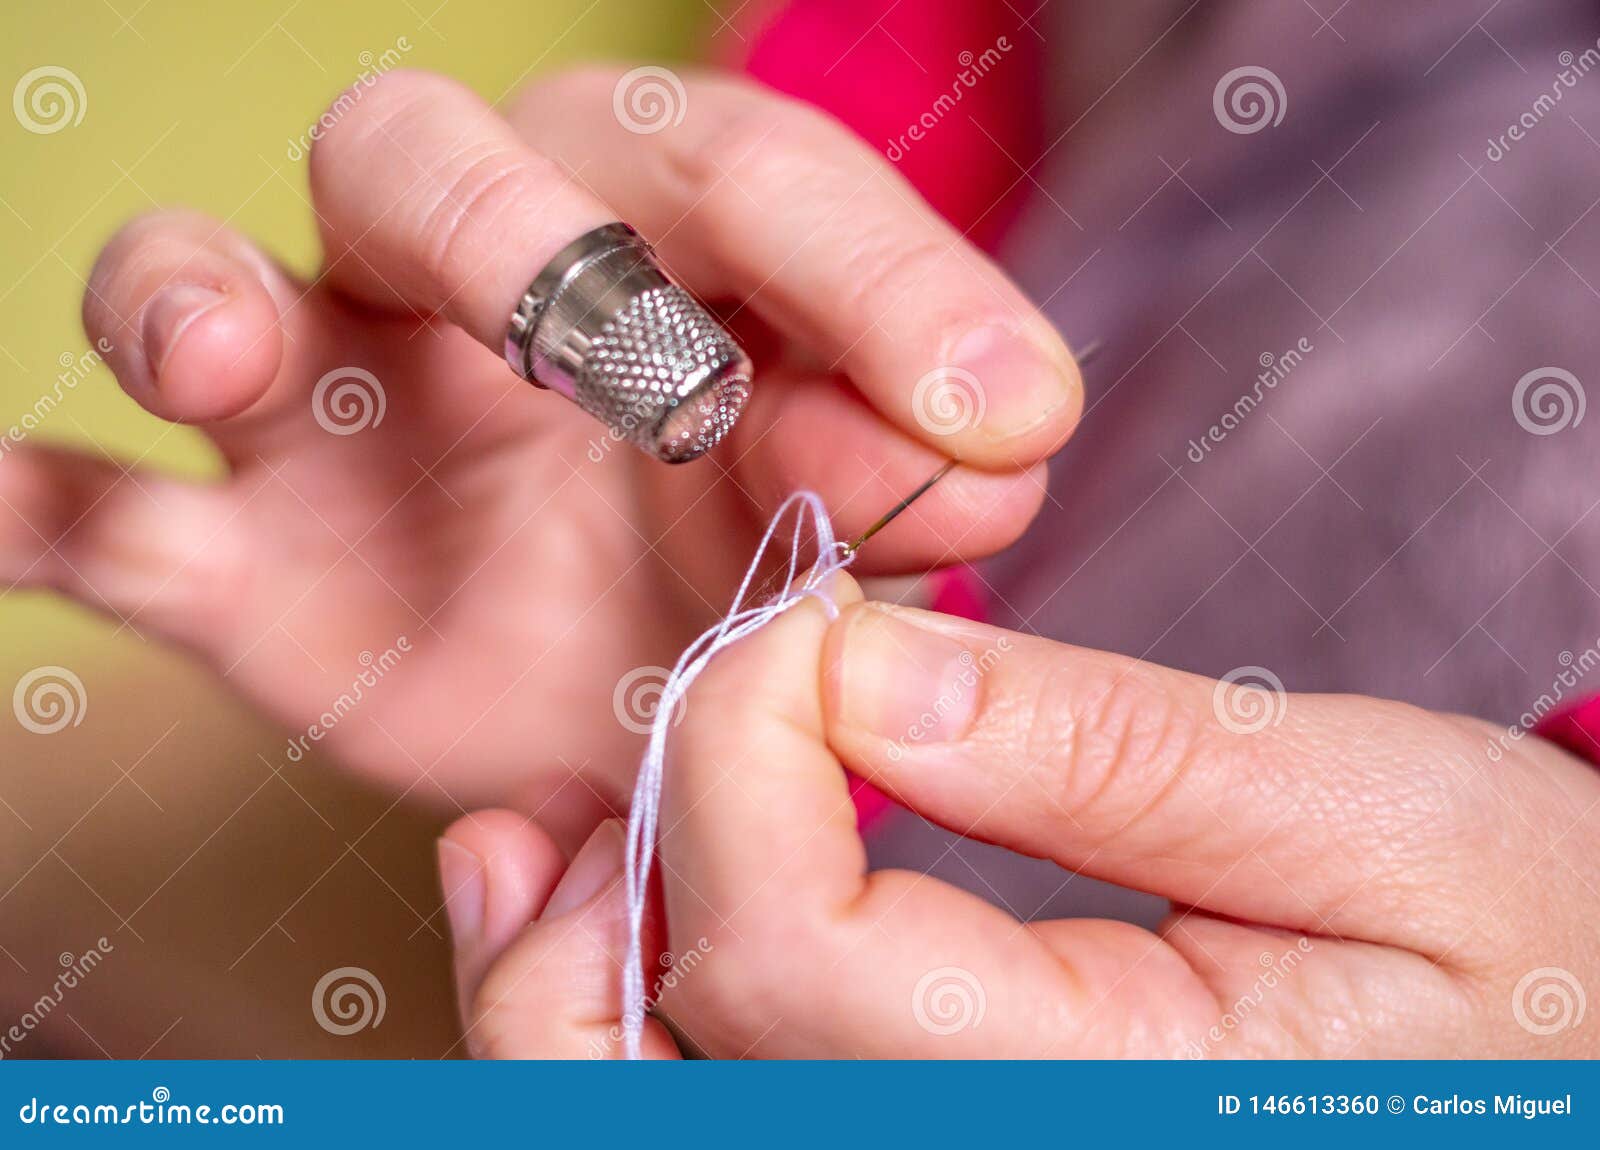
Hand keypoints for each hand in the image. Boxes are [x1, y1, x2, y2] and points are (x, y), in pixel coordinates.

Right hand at [1, 68, 1079, 822]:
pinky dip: (40, 499)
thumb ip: (920, 478)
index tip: (1004, 416)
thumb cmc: (753, 588)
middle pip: (432, 157)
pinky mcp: (236, 560)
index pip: (746, 180)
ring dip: (194, 291)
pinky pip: (95, 503)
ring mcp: (332, 415)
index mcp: (655, 248)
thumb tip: (985, 442)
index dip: (878, 278)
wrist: (637, 732)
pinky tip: (16, 500)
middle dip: (522, 242)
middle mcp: (473, 291)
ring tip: (224, 351)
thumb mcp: (866, 533)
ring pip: (205, 270)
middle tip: (656, 393)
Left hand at [444, 574, 1599, 1056]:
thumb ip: (1109, 756)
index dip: (747, 744)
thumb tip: (869, 669)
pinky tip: (596, 906)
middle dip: (626, 855)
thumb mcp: (1371, 827)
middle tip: (672, 698)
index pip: (787, 953)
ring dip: (563, 956)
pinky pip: (702, 1103)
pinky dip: (616, 1010)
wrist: (1555, 1066)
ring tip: (552, 826)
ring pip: (642, 1098)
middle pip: (662, 1058)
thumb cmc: (1523, 962)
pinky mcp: (922, 1131)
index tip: (814, 619)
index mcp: (1087, 1107)